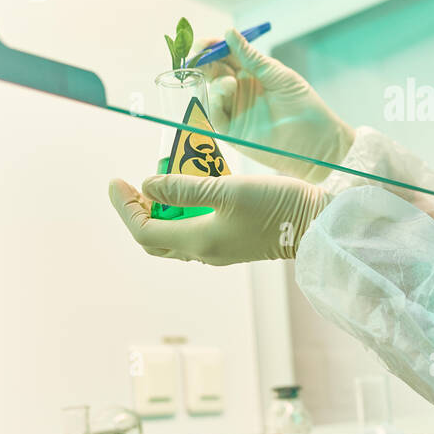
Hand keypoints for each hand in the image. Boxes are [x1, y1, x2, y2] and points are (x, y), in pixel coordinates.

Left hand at [108, 173, 328, 266]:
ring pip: (174, 236)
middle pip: (155, 239)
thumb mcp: (228, 188)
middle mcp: (205, 252)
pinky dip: (180, 213)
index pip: (144, 230)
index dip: (125, 207)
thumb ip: (185, 187)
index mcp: (200, 240)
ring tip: (159, 183)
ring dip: (160, 212)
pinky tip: (188, 192)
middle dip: (137, 212)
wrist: (316, 223)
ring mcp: (219, 250)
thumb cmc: (277, 204)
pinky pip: (193, 232)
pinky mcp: (232, 243)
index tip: (116, 181)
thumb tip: (148, 185)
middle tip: (130, 186)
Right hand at [192, 28, 354, 182]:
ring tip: (229, 82)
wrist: (316, 138)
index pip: (225, 56)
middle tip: (201, 56)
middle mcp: (240, 90)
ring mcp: (234, 110)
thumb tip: (228, 33)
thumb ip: (251, 57)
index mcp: (252, 73)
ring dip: (214, 82)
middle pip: (213, 72)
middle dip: (204, 63)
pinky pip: (214, 114)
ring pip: (212, 91)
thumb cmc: (303, 104)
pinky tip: (226, 93)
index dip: (213, 48)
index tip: (204, 43)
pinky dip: (214, 102)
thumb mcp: (277, 74)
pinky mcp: (232, 131)